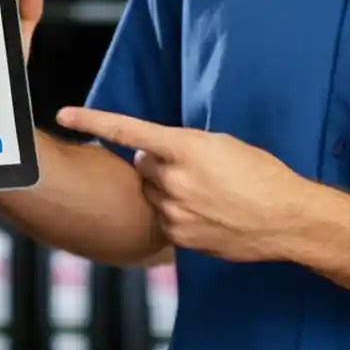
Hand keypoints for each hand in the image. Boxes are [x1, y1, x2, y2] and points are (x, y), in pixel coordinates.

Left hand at [55, 107, 310, 262]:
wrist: (286, 219)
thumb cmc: (261, 175)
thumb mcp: (223, 145)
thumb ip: (184, 147)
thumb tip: (157, 156)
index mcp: (185, 148)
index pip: (128, 131)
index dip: (93, 120)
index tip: (64, 114)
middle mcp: (173, 179)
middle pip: (142, 164)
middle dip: (159, 163)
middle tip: (194, 169)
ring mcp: (173, 211)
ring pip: (151, 191)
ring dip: (167, 188)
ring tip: (206, 193)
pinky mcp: (177, 236)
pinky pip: (163, 217)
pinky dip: (176, 212)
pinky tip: (206, 212)